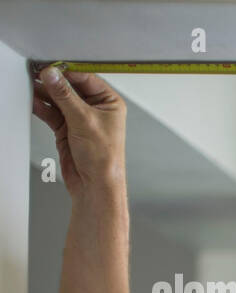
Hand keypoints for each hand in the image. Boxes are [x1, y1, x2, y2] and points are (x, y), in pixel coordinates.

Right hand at [30, 65, 127, 198]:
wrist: (95, 185)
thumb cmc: (104, 159)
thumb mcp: (84, 120)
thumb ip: (65, 96)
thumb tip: (53, 75)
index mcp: (109, 103)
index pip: (86, 78)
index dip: (66, 71)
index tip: (49, 66)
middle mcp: (95, 109)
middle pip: (69, 87)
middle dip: (52, 82)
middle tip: (35, 73)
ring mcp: (79, 119)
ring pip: (58, 99)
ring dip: (44, 93)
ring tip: (29, 85)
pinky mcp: (66, 128)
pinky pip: (51, 112)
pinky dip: (41, 106)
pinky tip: (32, 100)